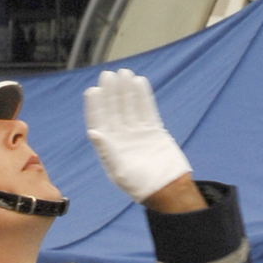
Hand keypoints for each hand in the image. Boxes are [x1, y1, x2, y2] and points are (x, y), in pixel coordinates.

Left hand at [82, 69, 189, 204]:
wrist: (168, 189)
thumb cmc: (141, 186)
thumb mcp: (119, 171)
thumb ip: (107, 151)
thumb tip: (93, 132)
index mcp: (109, 147)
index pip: (99, 121)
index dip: (96, 106)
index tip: (93, 90)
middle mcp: (121, 137)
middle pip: (114, 110)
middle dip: (111, 92)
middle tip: (108, 74)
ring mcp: (138, 132)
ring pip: (130, 106)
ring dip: (126, 90)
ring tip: (124, 73)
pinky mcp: (154, 130)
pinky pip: (147, 109)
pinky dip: (143, 96)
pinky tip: (139, 82)